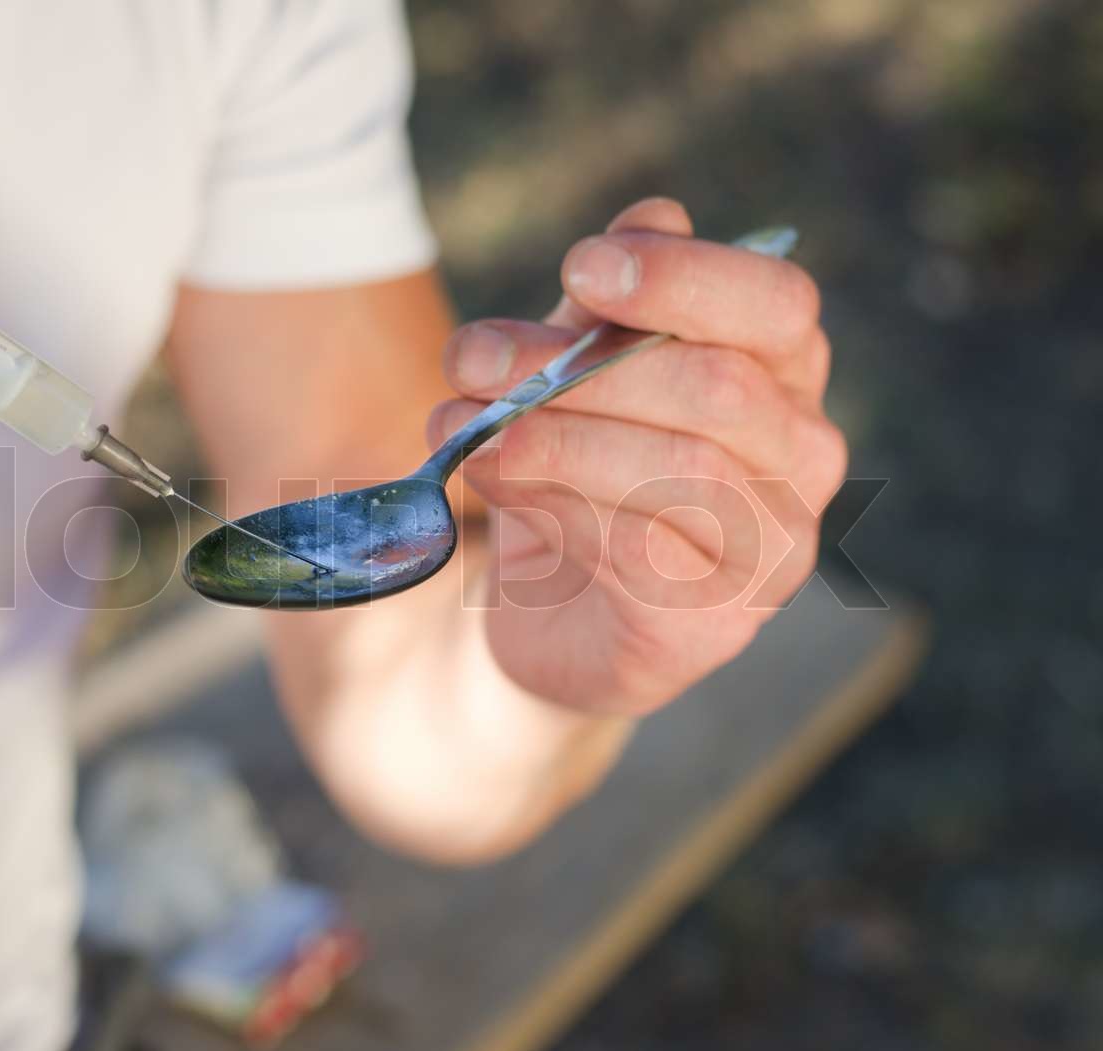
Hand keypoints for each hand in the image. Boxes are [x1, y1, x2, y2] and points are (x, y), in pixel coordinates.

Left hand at [429, 198, 846, 716]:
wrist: (551, 618)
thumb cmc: (577, 471)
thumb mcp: (579, 376)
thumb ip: (610, 309)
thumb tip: (651, 211)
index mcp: (784, 373)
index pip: (776, 304)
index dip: (684, 277)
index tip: (579, 267)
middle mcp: (801, 458)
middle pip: (719, 390)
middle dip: (581, 367)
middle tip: (472, 354)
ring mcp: (770, 550)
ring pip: (679, 471)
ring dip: (552, 438)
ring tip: (462, 423)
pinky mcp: (713, 626)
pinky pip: (638, 551)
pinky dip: (551, 503)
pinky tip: (487, 475)